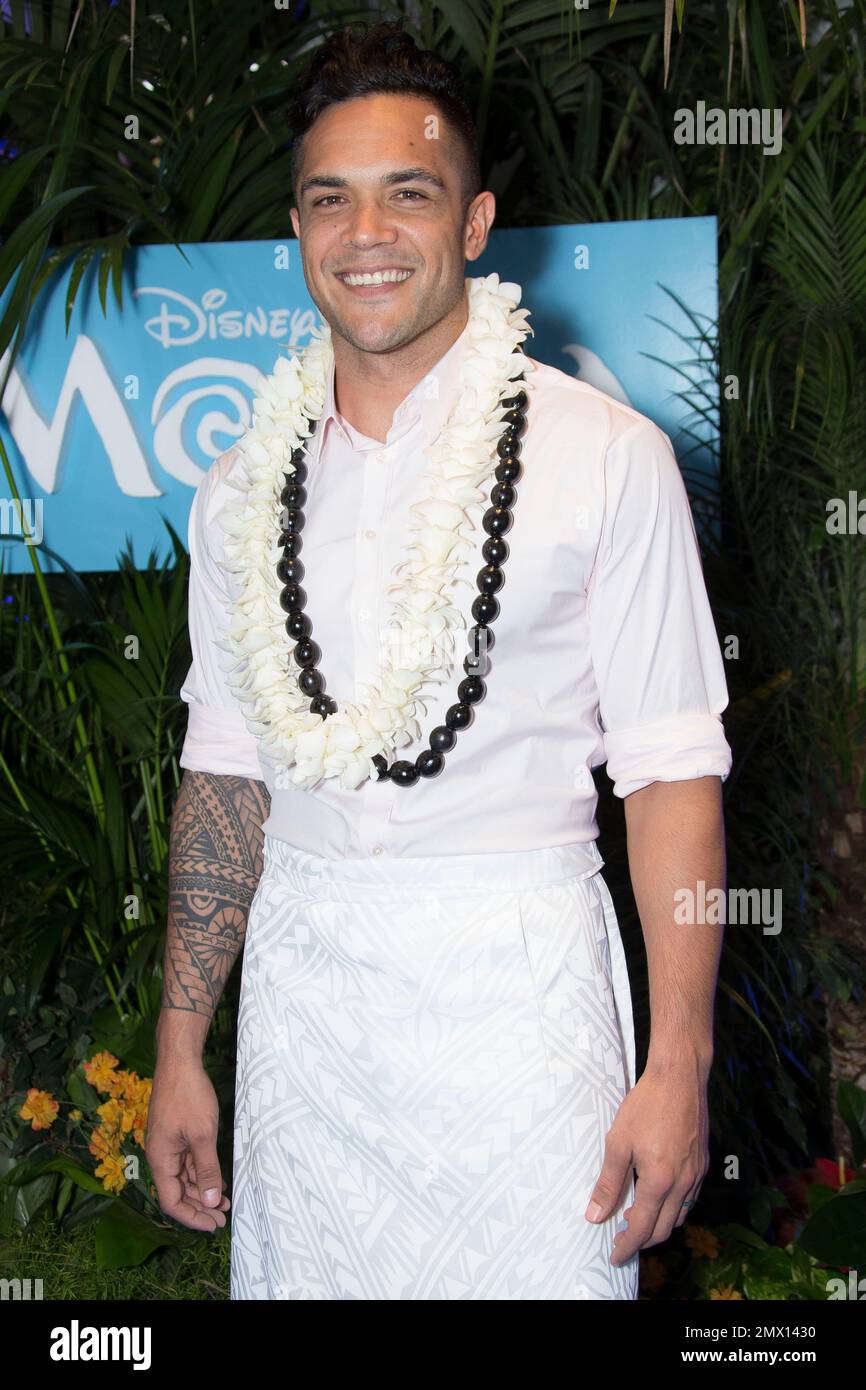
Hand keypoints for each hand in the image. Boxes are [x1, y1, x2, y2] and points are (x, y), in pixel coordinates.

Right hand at [145, 1057, 229, 1231]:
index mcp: (160, 1159)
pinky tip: (219, 1180)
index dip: (191, 1217)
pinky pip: (187, 1163)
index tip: (213, 1225)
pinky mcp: (177, 1135)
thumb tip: (211, 1202)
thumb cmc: (188, 1095)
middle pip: (177, 1192)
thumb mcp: (203, 1135)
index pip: (171, 1201)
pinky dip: (202, 1174)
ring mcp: (168, 1145)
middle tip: (223, 1217)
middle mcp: (161, 1155)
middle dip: (199, 1207)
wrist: (179, 1061)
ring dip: (202, 1191)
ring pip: (183, 1178)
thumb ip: (207, 1170)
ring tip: (225, 1202)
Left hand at [583, 1064, 709, 1265]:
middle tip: (621, 1240)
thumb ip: (608, 1182)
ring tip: (636, 1218)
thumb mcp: (618, 1142)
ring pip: (680, 1216)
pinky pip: (690, 1199)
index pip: (642, 1227)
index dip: (627, 1245)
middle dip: (642, 1240)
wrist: (680, 1077)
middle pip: (663, 1228)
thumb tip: (595, 1214)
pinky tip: (658, 1196)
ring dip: (659, 1224)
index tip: (615, 1255)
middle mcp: (684, 1183)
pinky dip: (674, 1208)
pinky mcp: (703, 1164)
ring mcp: (697, 1174)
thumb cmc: (646, 1105)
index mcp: (660, 1181)